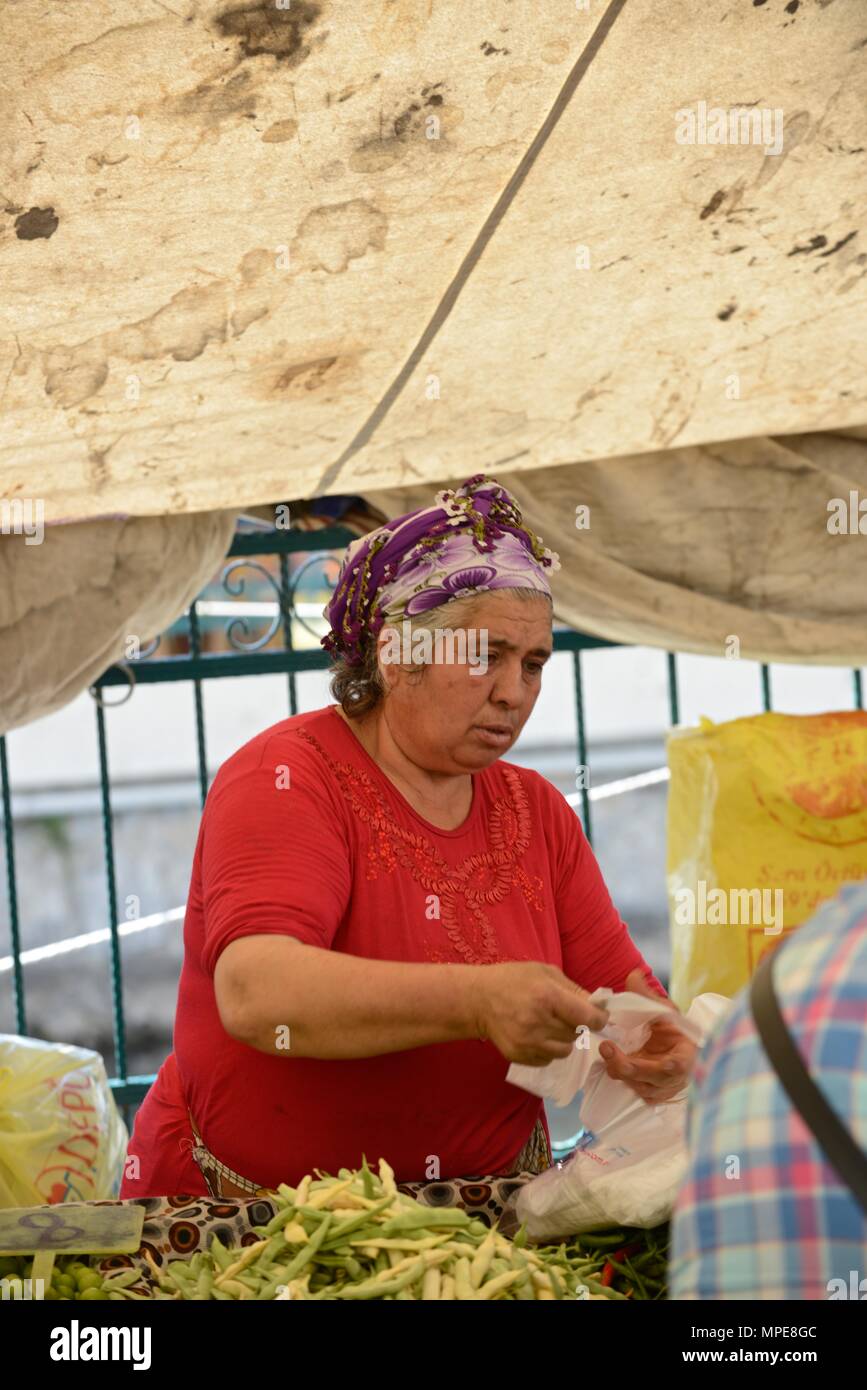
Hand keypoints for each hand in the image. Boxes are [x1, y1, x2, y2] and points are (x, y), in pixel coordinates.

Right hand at [473, 961, 608, 1065]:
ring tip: (550, 1025)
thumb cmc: (514, 980)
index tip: (598, 1016)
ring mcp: (527, 1043)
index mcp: (547, 997)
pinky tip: (537, 1035)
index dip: (598, 1018)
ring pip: (565, 1051)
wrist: (477, 999)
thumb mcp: (545, 972)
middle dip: (578, 1025)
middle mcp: (538, 1023)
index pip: (587, 1018)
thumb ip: (574, 989)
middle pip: (577, 1034)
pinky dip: (548, 1050)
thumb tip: (598, 1008)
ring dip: (564, 1039)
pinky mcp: (518, 1056)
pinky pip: (548, 1060)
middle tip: (565, 1015)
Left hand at [598, 970, 695, 1102]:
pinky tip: (613, 1064)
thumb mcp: (662, 1010)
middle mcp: (676, 1078)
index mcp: (686, 1055)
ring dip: (621, 1071)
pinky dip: (622, 1080)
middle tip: (606, 1047)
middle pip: (652, 1080)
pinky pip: (635, 1093)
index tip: (663, 1060)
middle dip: (627, 1065)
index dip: (668, 1065)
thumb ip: (646, 995)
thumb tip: (633, 975)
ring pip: (640, 1088)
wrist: (673, 1047)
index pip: (679, 1066)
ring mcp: (664, 1090)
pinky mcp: (651, 1096)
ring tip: (607, 1051)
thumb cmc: (672, 1029)